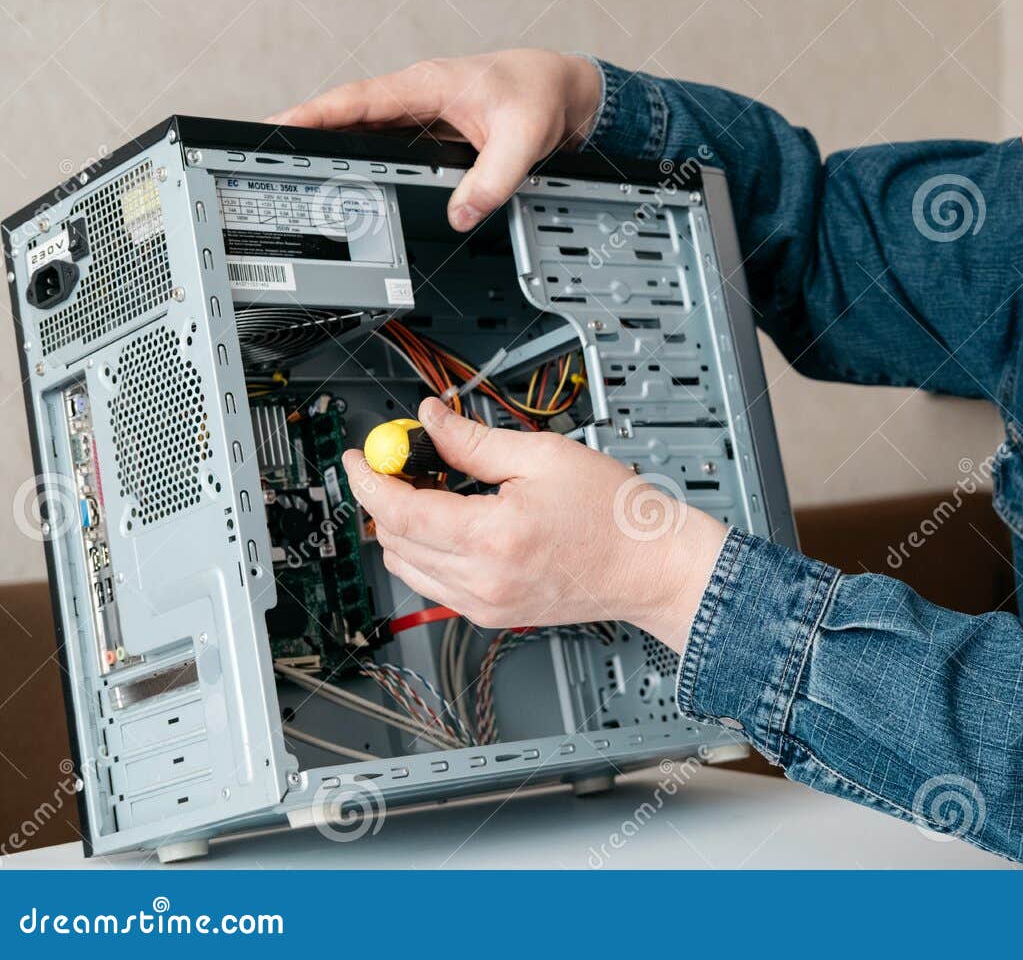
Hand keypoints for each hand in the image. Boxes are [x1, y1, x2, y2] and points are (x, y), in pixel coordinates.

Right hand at [267, 49, 602, 230]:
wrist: (561, 88)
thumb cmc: (540, 95)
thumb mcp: (523, 139)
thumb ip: (494, 179)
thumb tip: (461, 215)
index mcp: (426, 85)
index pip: (356, 100)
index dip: (313, 115)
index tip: (275, 128)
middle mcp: (414, 95)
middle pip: (345, 115)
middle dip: (303, 133)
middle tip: (259, 156)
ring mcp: (417, 111)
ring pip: (359, 129)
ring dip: (326, 146)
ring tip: (285, 172)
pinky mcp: (425, 129)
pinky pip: (380, 141)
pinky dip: (356, 154)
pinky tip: (339, 175)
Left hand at [343, 398, 727, 651]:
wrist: (649, 564)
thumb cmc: (613, 513)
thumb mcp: (543, 455)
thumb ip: (474, 440)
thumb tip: (430, 420)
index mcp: (493, 537)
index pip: (400, 511)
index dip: (370, 479)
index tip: (360, 456)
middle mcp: (483, 580)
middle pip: (396, 541)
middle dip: (386, 498)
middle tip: (402, 463)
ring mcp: (486, 604)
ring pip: (408, 568)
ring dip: (404, 528)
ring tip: (432, 492)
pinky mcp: (493, 615)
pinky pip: (436, 586)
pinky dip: (428, 553)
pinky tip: (452, 524)